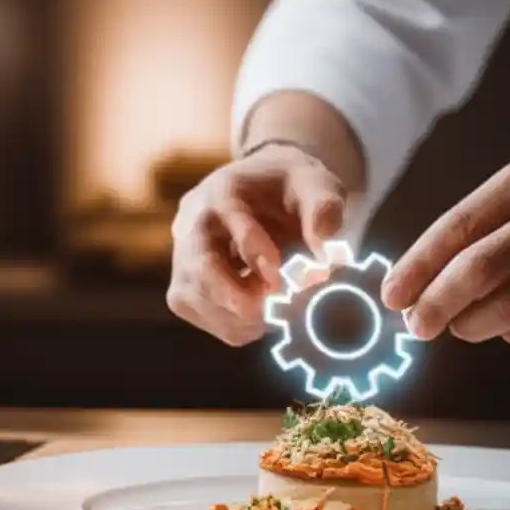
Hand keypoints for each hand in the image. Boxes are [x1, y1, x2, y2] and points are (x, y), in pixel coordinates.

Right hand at [167, 143, 345, 345]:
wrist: (266, 195)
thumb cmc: (292, 190)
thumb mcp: (316, 183)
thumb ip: (324, 208)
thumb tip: (327, 249)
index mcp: (223, 190)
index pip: (228, 219)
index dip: (255, 251)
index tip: (282, 276)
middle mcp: (191, 222)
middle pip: (198, 267)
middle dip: (237, 296)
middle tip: (276, 307)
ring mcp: (181, 256)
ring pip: (193, 298)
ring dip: (237, 316)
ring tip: (274, 308)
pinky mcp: (183, 286)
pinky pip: (199, 315)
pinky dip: (233, 325)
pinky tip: (259, 315)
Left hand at [381, 151, 509, 347]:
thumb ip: (479, 232)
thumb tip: (415, 284)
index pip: (458, 225)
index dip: (418, 266)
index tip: (391, 296)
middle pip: (481, 268)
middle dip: (438, 303)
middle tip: (415, 326)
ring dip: (473, 325)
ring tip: (458, 327)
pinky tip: (509, 327)